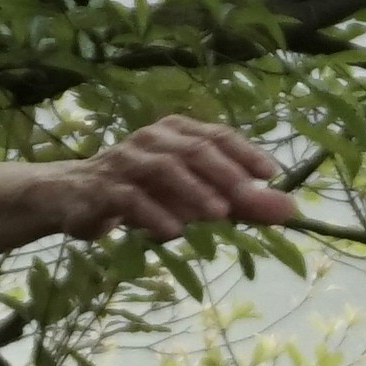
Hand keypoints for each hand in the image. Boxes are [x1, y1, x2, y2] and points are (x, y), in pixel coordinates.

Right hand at [51, 115, 301, 240]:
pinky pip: (130, 199)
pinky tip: (173, 232)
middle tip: (251, 199)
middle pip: (193, 150)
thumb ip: (241, 203)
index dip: (245, 152)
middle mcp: (152, 140)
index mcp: (176, 132)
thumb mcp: (195, 197)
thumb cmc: (143, 192)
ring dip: (193, 191)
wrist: (73, 196)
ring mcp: (125, 162)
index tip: (271, 174)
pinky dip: (153, 215)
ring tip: (218, 215)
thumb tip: (291, 210)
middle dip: (225, 174)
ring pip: (163, 169)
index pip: (217, 135)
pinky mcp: (103, 190)